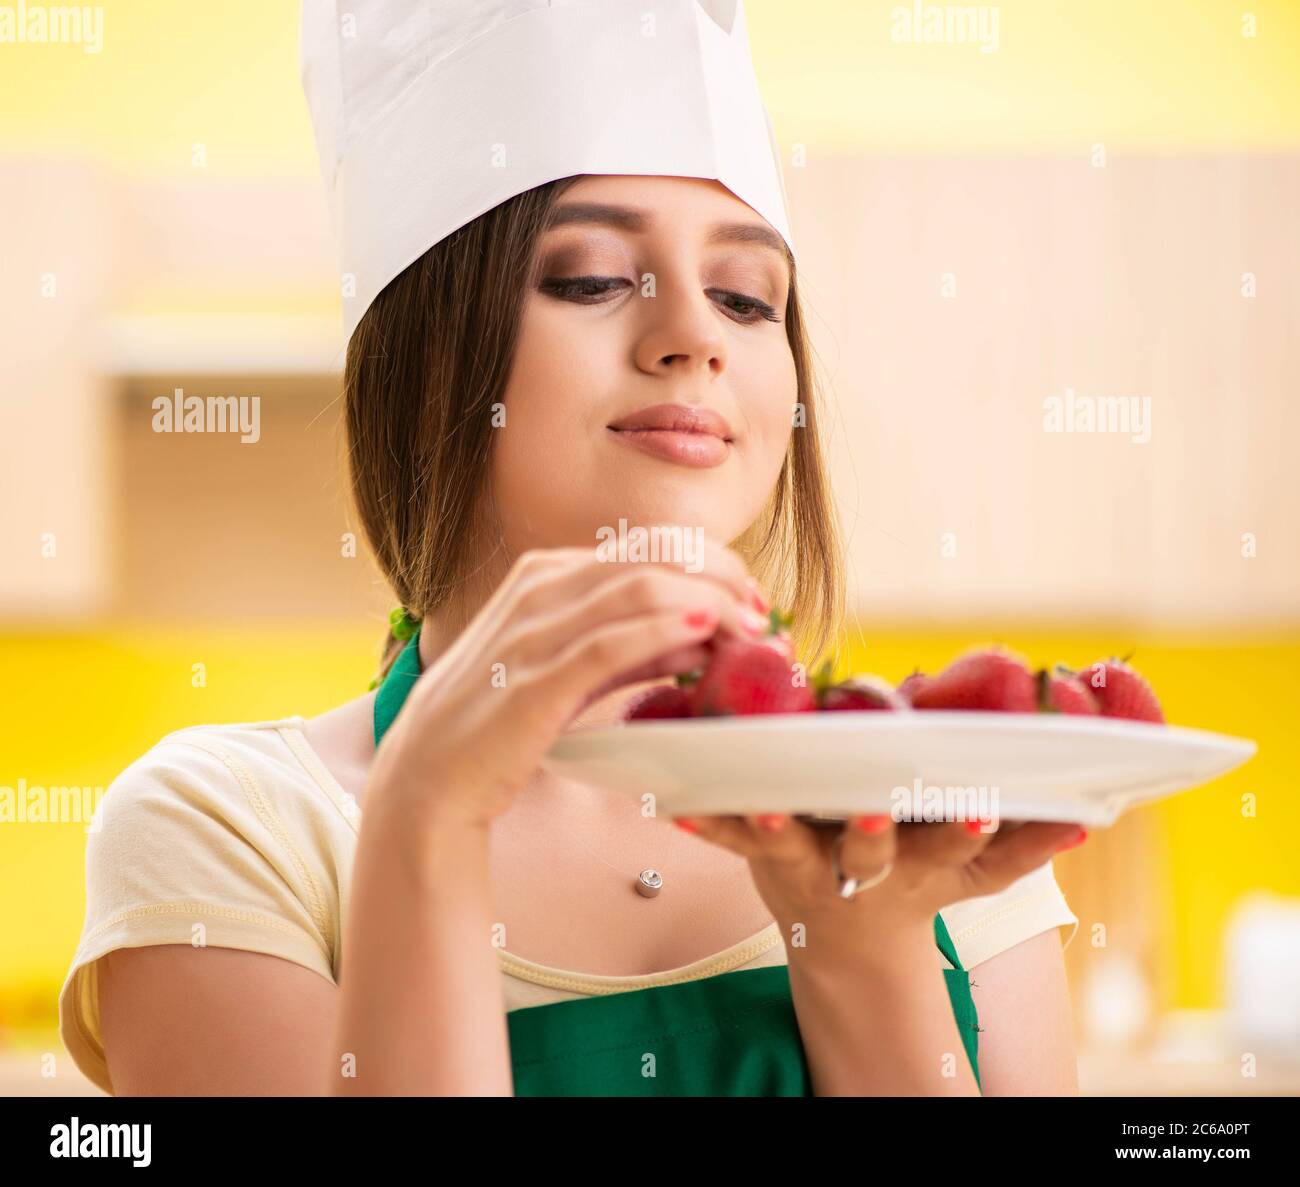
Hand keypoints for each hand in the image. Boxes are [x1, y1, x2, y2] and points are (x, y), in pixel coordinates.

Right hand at [368, 539, 769, 829]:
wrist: (428, 781)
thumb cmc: (498, 721)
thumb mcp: (571, 668)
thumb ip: (631, 645)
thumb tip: (700, 627)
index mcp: (544, 575)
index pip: (646, 545)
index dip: (710, 564)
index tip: (753, 598)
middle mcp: (538, 589)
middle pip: (652, 556)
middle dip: (721, 576)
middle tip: (765, 613)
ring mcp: (532, 632)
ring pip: (638, 587)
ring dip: (708, 601)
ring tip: (752, 630)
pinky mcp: (533, 682)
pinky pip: (609, 642)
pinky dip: (664, 629)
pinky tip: (705, 629)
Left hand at [672, 812, 1087, 967]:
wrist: (848, 944)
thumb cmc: (920, 886)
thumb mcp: (977, 876)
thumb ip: (1025, 844)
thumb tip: (1091, 816)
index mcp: (928, 864)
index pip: (959, 847)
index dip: (972, 828)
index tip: (982, 803)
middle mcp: (869, 869)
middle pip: (874, 851)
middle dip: (874, 829)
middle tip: (869, 805)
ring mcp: (812, 868)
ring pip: (794, 847)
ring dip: (776, 825)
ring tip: (760, 804)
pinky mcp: (763, 859)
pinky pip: (730, 840)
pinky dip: (706, 823)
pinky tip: (675, 803)